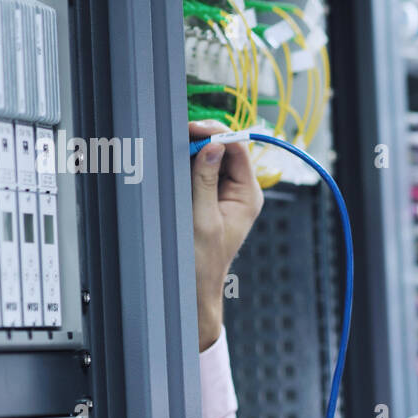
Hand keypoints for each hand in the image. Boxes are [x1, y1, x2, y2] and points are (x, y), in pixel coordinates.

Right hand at [191, 120, 262, 350]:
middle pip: (223, 148)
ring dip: (189, 152)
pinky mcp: (207, 197)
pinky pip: (197, 171)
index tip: (191, 129)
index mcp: (247, 195)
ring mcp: (223, 193)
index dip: (216, 133)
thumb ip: (205, 180)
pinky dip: (183, 165)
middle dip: (200, 140)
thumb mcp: (201, 218)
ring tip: (170, 152)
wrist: (193, 288)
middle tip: (175, 137)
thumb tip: (213, 146)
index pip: (238, 148)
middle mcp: (239, 190)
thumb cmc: (200, 262)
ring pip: (208, 157)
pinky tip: (170, 166)